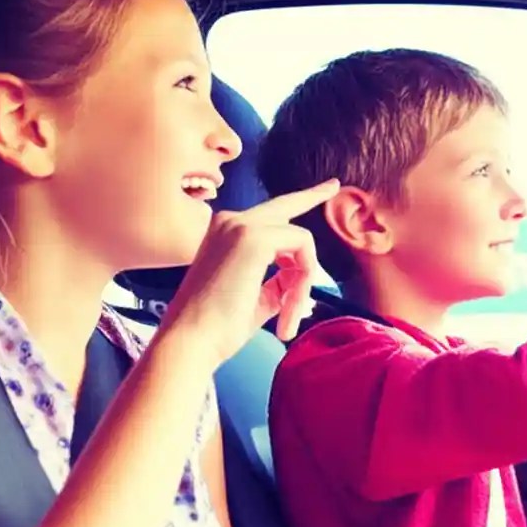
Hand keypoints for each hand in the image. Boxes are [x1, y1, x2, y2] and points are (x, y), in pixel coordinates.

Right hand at [161, 179, 339, 364]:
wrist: (191, 340)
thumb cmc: (216, 328)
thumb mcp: (255, 298)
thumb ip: (278, 282)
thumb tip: (301, 280)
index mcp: (224, 233)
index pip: (269, 215)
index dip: (298, 203)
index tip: (322, 191)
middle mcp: (230, 221)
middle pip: (285, 206)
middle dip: (314, 195)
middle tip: (335, 185)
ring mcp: (240, 226)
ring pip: (300, 240)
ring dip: (303, 283)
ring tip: (288, 319)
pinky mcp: (253, 238)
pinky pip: (302, 249)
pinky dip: (303, 282)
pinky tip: (288, 310)